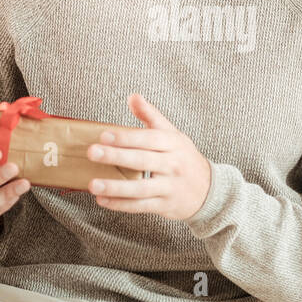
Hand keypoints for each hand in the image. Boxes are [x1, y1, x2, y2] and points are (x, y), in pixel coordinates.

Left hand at [86, 94, 210, 219]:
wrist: (209, 190)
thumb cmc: (183, 158)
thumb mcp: (173, 135)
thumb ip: (151, 116)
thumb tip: (133, 96)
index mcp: (173, 144)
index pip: (148, 138)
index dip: (126, 137)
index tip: (104, 135)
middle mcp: (173, 165)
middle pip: (142, 160)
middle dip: (116, 156)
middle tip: (92, 153)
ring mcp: (169, 187)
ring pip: (140, 188)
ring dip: (115, 187)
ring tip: (93, 185)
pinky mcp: (165, 205)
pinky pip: (141, 206)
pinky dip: (121, 204)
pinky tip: (102, 200)